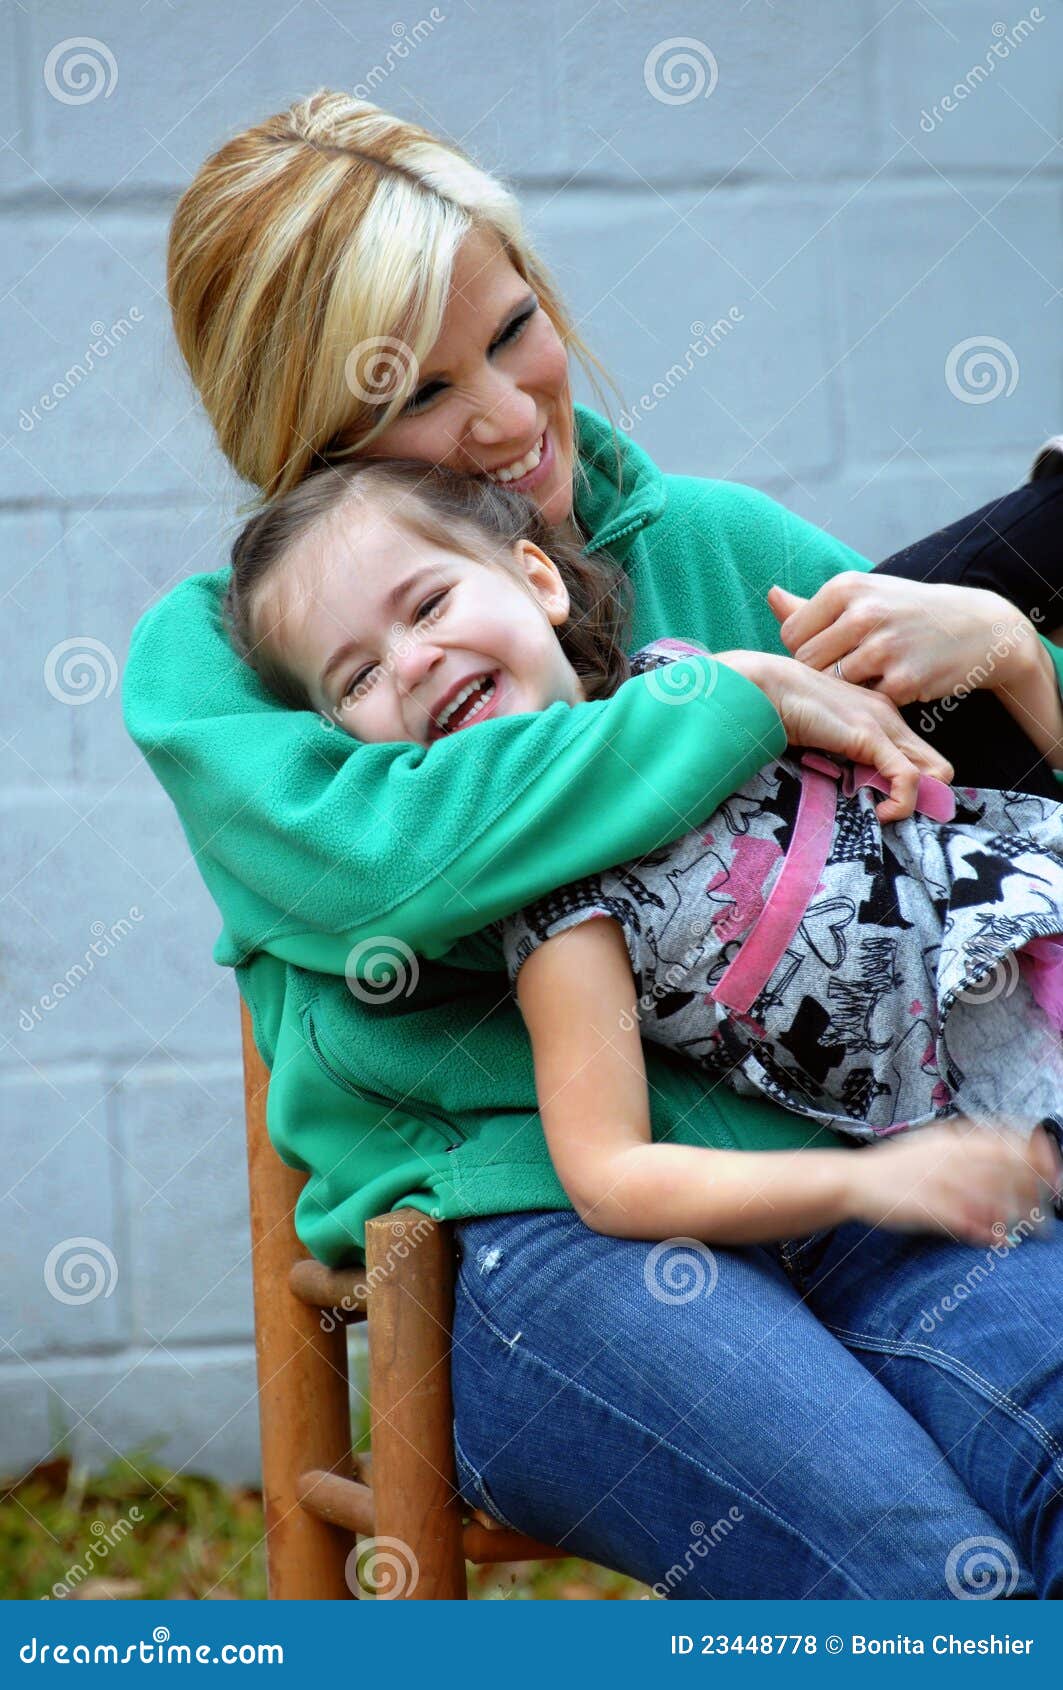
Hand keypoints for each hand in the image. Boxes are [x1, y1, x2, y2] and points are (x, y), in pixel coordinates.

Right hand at [713, 648, 952, 821]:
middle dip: (925, 800)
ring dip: (915, 805)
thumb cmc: (778, 711)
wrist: (762, 686)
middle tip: (895, 818)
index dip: (915, 788)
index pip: (917, 755)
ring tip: (886, 817)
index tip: (890, 810)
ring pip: (933, 773)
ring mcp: (883, 723)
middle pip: (936, 766)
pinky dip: (901, 804)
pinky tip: (880, 814)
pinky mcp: (871, 736)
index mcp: (877, 713)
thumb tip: (845, 786)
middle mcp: (888, 715)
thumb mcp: (818, 737)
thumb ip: (838, 754)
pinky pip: (907, 778)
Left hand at [767, 574, 1039, 705]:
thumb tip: (769, 596)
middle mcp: (863, 613)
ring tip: (870, 677)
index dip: (806, 651)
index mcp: (846, 588)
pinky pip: (866, 702)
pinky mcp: (903, 680)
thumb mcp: (865, 596)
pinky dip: (876, 699)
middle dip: (823, 673)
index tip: (831, 652)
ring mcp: (884, 648)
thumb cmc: (909, 612)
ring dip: (847, 689)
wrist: (979, 628)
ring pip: (833, 685)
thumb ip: (813, 606)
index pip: (792, 635)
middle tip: (850, 670)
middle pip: (807, 663)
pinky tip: (895, 685)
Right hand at [849, 1118, 1062, 1247]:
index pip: (1003, 1141)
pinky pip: (967, 1222)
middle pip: (1003, 1170)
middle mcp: (949, 1158)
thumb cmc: (896, 1167)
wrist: (855, 1181)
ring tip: (1038, 1229)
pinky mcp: (929, 1208)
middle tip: (1055, 1200)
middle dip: (1035, 1186)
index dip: (1033, 1153)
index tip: (1053, 1165)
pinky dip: (987, 1232)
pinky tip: (1001, 1240)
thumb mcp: (933, 1146)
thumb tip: (1003, 1154)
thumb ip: (966, 1149)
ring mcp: (939, 1183)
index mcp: (951, 1140)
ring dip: (1018, 1214)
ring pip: (992, 1198)